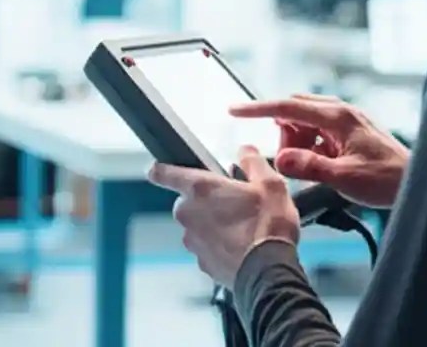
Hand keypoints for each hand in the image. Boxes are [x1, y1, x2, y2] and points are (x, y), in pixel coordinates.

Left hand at [147, 146, 299, 285]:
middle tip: (234, 204)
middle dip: (207, 201)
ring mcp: (193, 240)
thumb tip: (245, 153)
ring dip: (214, 224)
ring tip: (244, 228)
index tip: (156, 170)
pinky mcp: (202, 262)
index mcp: (200, 189)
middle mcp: (189, 214)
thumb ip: (252, 163)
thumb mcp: (270, 184)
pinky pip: (207, 248)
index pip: (164, 173)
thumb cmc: (267, 227)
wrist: (269, 273)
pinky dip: (220, 246)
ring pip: (198, 226)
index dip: (161, 170)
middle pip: (188, 202)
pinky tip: (242, 246)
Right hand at [231, 94, 410, 208]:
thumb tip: (280, 159)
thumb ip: (309, 167)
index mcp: (337, 117)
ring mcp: (344, 120)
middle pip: (293, 112)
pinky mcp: (347, 131)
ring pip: (303, 122)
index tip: (234, 110)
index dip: (257, 109)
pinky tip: (322, 165)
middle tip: (292, 160)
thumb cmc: (387, 179)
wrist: (414, 182)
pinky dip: (310, 147)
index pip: (287, 107)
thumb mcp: (344, 177)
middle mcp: (340, 112)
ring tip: (314, 167)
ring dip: (298, 143)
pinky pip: (316, 132)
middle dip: (284, 134)